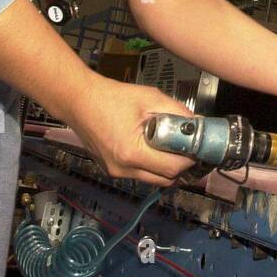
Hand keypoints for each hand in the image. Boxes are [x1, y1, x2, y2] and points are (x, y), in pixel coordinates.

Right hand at [65, 75, 195, 186]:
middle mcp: (123, 169)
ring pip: (152, 179)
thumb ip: (177, 112)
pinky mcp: (110, 170)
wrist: (78, 100)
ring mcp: (115, 172)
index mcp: (132, 153)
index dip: (189, 157)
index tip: (197, 145)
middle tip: (187, 146)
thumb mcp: (150, 98)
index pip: (172, 168)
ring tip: (169, 144)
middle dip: (180, 165)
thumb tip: (198, 123)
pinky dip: (150, 164)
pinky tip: (151, 145)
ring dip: (165, 166)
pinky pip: (139, 174)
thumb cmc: (113, 97)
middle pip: (164, 180)